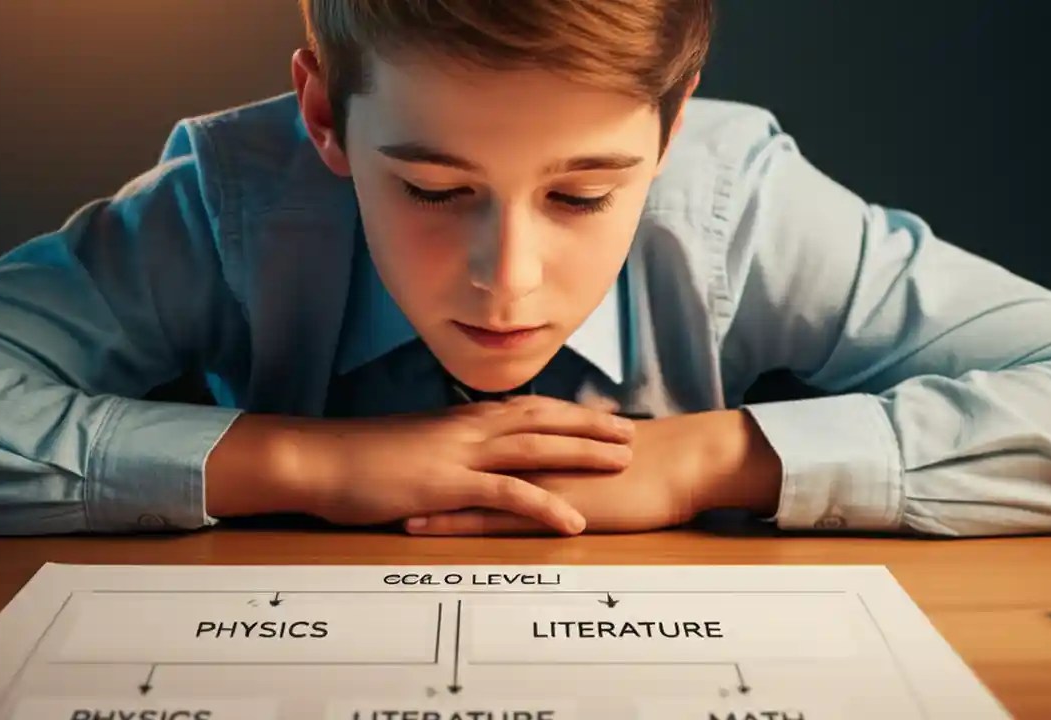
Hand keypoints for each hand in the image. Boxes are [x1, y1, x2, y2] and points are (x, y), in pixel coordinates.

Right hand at [204, 396, 635, 534]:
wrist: (318, 460)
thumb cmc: (358, 457)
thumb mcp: (410, 447)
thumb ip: (445, 450)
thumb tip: (465, 459)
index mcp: (460, 420)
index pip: (527, 408)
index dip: (566, 412)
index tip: (599, 415)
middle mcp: (468, 429)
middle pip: (543, 420)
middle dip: (589, 425)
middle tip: (631, 432)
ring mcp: (460, 455)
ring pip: (535, 448)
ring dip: (582, 453)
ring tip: (622, 462)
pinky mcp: (449, 485)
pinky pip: (507, 495)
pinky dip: (544, 506)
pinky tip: (572, 522)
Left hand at [404, 409, 781, 534]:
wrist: (682, 463)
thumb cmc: (648, 460)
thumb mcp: (596, 450)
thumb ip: (566, 449)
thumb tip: (547, 450)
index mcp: (539, 437)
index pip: (477, 435)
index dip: (435, 439)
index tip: (396, 444)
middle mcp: (529, 452)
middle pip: (459, 453)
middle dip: (413, 459)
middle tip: (368, 465)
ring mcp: (534, 479)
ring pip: (465, 482)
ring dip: (421, 489)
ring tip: (376, 496)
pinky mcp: (548, 507)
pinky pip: (492, 515)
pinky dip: (454, 520)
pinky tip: (424, 526)